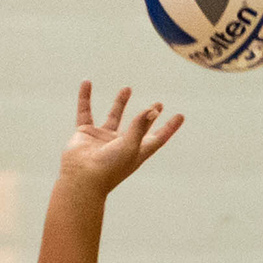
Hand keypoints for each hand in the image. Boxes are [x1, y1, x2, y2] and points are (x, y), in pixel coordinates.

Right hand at [60, 82, 183, 192]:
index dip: (169, 127)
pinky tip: (87, 84)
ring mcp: (103, 139)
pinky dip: (85, 98)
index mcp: (136, 152)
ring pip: (114, 116)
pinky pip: (85, 112)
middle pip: (139, 127)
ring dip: (120, 103)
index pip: (158, 138)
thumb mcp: (130, 146)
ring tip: (127, 88)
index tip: (180, 116)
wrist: (82, 178)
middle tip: (159, 104)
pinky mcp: (86, 134)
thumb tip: (153, 109)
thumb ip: (140, 126)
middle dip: (148, 116)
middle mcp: (121, 145)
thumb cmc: (109, 167)